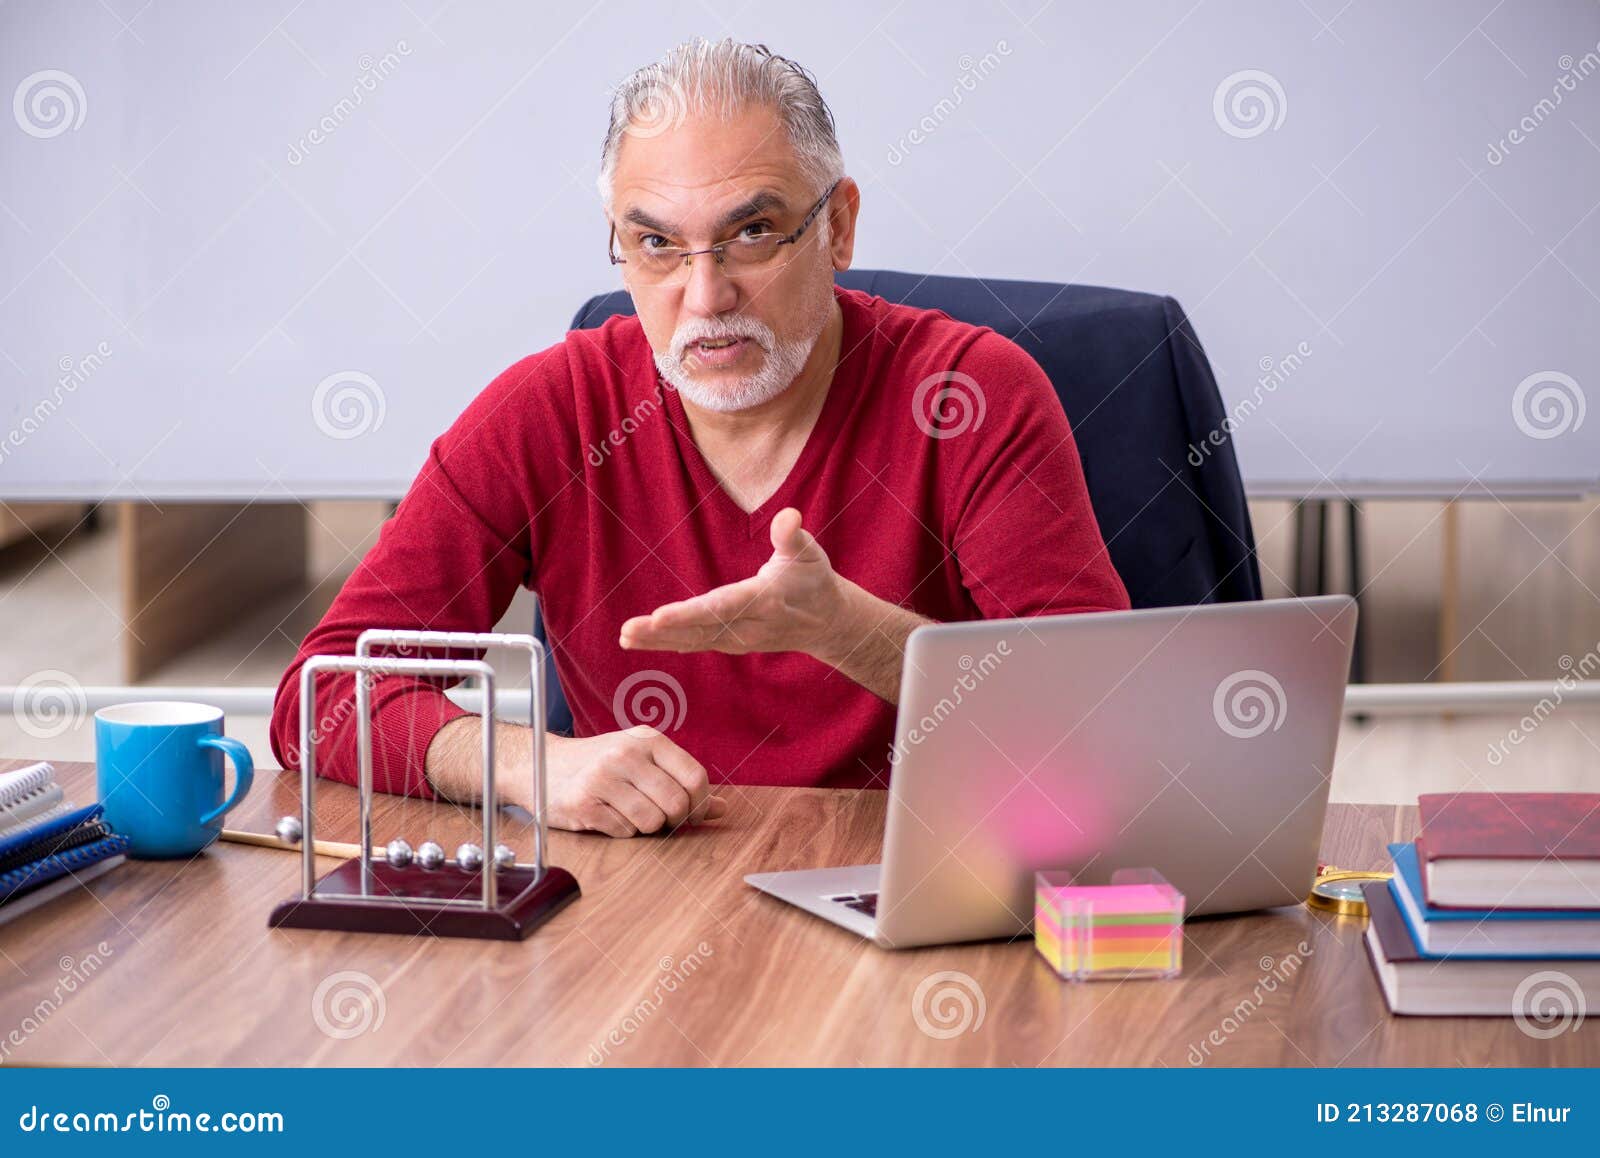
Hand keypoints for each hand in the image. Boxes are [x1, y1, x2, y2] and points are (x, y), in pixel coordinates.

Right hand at [545, 727, 726, 837]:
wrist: (539, 764)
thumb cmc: (599, 764)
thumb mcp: (642, 761)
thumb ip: (681, 781)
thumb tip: (722, 809)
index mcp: (647, 739)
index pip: (695, 776)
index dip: (700, 803)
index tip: (693, 814)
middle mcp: (626, 754)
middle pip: (676, 803)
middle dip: (674, 820)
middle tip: (661, 819)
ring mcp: (603, 778)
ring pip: (652, 821)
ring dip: (647, 827)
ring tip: (630, 813)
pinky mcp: (584, 803)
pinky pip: (624, 831)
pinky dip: (622, 830)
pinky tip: (608, 815)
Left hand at [619, 507, 847, 659]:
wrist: (826, 622)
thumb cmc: (813, 579)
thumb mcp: (809, 553)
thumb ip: (792, 536)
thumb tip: (788, 516)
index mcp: (764, 600)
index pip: (722, 607)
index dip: (690, 613)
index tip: (660, 616)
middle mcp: (747, 626)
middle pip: (700, 629)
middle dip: (662, 631)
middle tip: (628, 630)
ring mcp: (737, 639)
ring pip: (693, 641)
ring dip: (657, 641)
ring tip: (624, 636)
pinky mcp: (729, 643)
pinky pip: (693, 644)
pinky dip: (665, 644)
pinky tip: (636, 641)